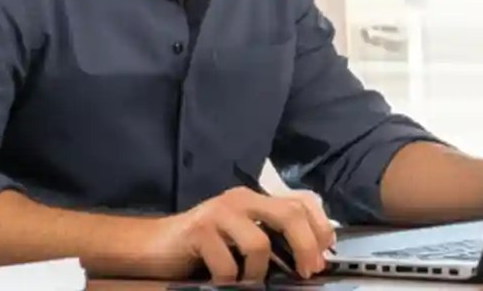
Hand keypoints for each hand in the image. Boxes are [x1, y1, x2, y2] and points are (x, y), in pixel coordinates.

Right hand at [141, 187, 336, 283]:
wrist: (156, 245)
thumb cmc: (203, 247)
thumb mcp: (242, 236)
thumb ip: (271, 238)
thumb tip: (310, 259)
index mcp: (256, 199)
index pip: (301, 200)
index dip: (320, 225)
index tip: (326, 253)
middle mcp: (241, 199)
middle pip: (289, 214)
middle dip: (305, 247)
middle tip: (307, 273)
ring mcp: (219, 213)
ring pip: (259, 243)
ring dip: (259, 273)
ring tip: (249, 283)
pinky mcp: (199, 231)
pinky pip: (228, 264)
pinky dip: (229, 281)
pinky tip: (222, 282)